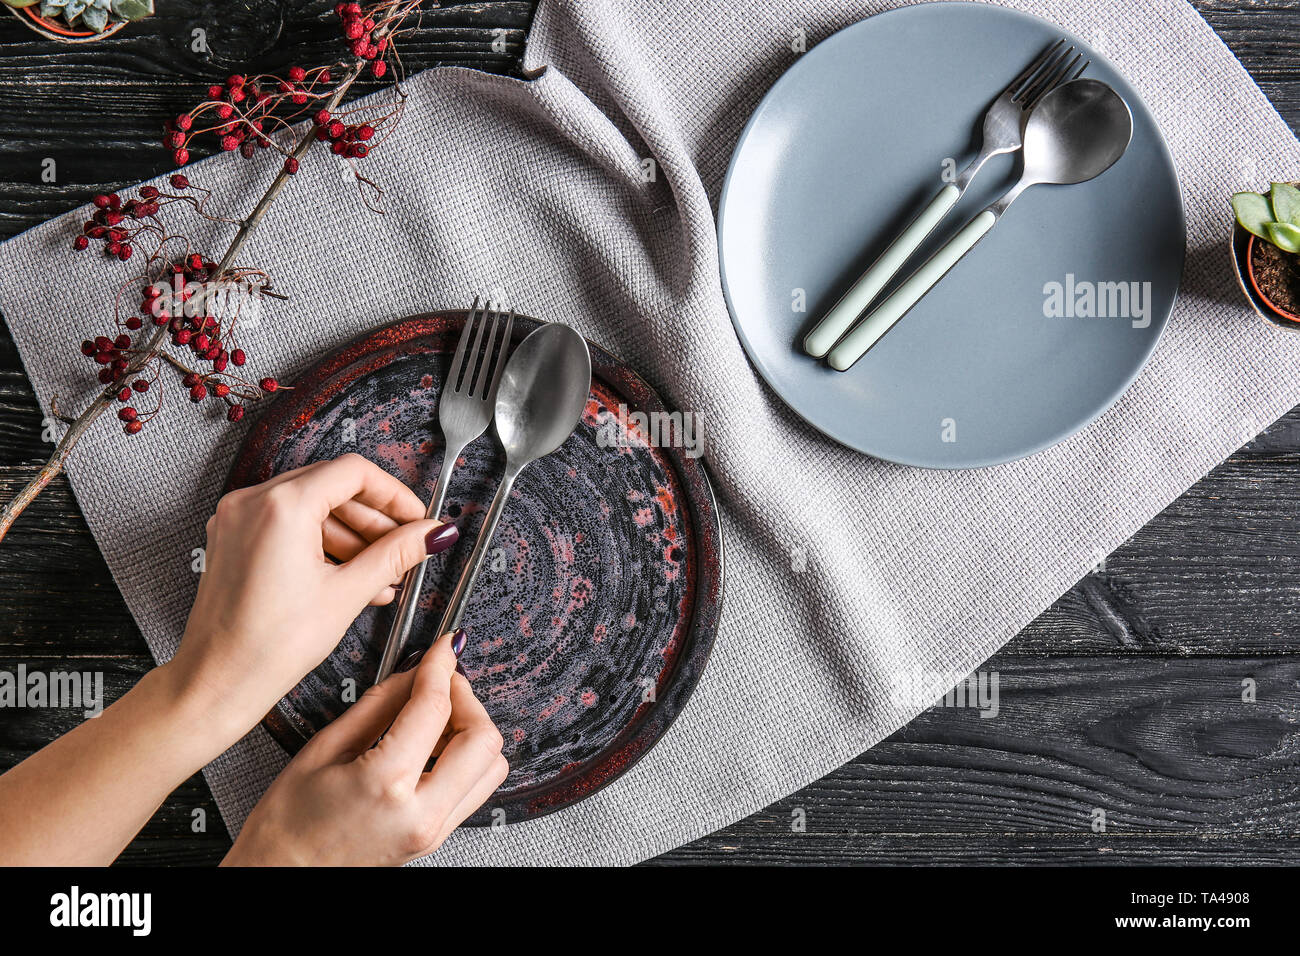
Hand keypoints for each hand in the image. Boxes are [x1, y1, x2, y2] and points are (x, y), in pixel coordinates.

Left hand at [166, 453, 457, 736]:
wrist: (217, 682)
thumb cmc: (267, 648)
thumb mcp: (347, 595)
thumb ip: (396, 555)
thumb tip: (431, 534)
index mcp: (281, 506)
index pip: (354, 473)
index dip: (394, 494)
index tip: (416, 518)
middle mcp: (253, 502)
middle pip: (333, 485)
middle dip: (375, 516)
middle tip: (405, 545)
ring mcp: (238, 518)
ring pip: (312, 504)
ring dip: (352, 532)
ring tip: (381, 571)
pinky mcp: (233, 537)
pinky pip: (287, 523)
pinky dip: (321, 541)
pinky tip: (349, 575)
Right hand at [222, 631, 507, 865]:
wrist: (282, 875)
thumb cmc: (288, 824)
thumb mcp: (324, 748)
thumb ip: (378, 704)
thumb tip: (413, 673)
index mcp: (386, 784)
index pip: (435, 708)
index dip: (441, 666)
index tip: (443, 648)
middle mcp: (421, 812)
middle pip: (484, 739)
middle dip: (468, 698)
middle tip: (442, 681)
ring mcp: (434, 830)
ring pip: (492, 766)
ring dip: (473, 729)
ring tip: (437, 716)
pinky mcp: (436, 837)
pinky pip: (476, 788)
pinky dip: (467, 757)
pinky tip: (435, 745)